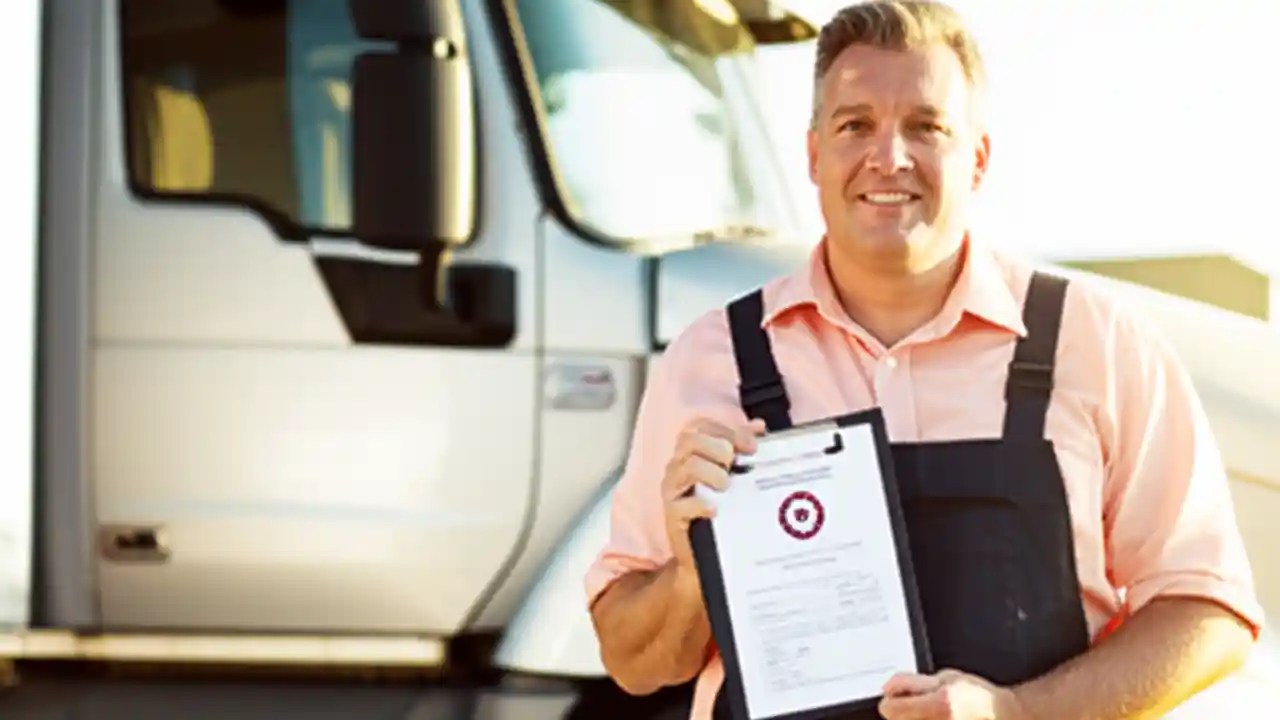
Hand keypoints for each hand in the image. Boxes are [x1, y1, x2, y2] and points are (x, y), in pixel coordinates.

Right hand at [661, 417, 766, 571]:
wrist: (704, 557)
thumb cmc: (720, 510)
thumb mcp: (732, 476)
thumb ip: (742, 448)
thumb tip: (758, 427)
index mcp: (691, 454)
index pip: (701, 426)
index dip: (727, 430)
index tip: (752, 445)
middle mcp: (678, 468)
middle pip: (689, 440)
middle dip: (718, 446)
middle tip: (735, 463)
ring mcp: (672, 491)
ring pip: (687, 467)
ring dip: (712, 472)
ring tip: (726, 486)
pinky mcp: (672, 516)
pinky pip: (682, 505)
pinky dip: (701, 504)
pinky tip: (715, 510)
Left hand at [879, 669, 1027, 719]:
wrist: (1002, 716)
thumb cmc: (978, 696)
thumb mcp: (945, 677)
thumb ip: (912, 682)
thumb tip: (888, 689)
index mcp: (939, 705)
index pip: (889, 707)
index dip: (894, 697)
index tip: (903, 694)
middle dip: (903, 710)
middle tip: (923, 704)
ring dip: (912, 719)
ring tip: (932, 714)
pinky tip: (936, 719)